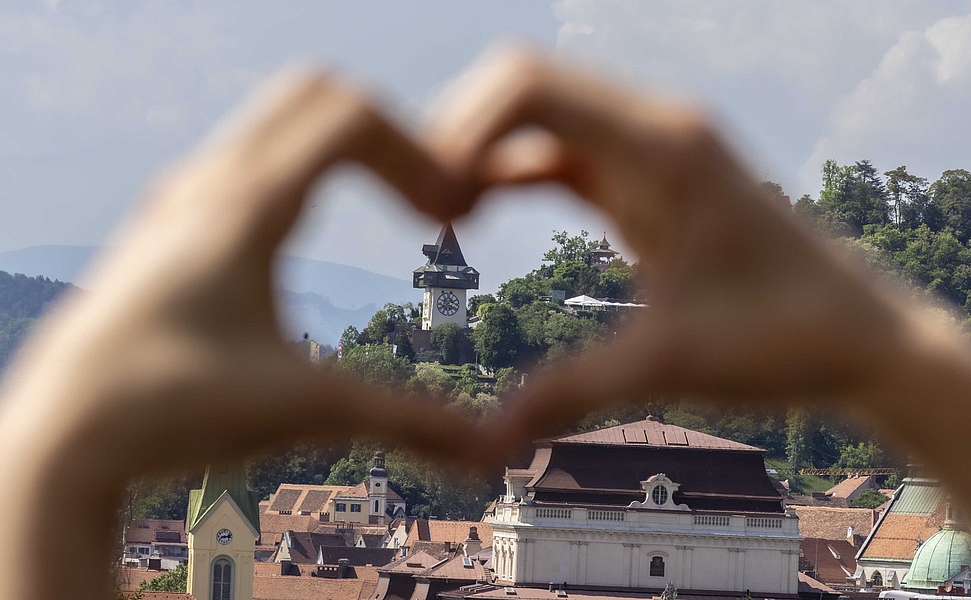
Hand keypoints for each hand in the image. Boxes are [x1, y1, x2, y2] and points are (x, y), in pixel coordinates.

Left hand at [0, 68, 482, 599]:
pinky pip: (235, 162)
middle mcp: (204, 185)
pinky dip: (287, 174)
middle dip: (384, 135)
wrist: (56, 444)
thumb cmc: (169, 415)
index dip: (418, 151)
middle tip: (419, 201)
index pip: (351, 112)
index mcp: (245, 205)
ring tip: (376, 211)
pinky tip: (293, 242)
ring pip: (268, 125)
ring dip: (333, 151)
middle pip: (313, 93)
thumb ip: (408, 423)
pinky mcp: (157, 233)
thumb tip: (495, 450)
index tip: (442, 220)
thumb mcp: (304, 411)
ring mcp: (173, 204)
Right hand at [425, 47, 942, 448]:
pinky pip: (556, 149)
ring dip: (478, 148)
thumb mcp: (668, 367)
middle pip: (522, 83)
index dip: (460, 130)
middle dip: (457, 133)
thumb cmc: (786, 341)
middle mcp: (653, 128)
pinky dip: (507, 168)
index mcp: (662, 148)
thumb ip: (568, 393)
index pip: (531, 87)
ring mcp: (649, 148)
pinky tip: (474, 211)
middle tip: (420, 210)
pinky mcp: (645, 176)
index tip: (432, 204)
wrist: (862, 338)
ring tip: (436, 214)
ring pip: (535, 112)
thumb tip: (480, 442)